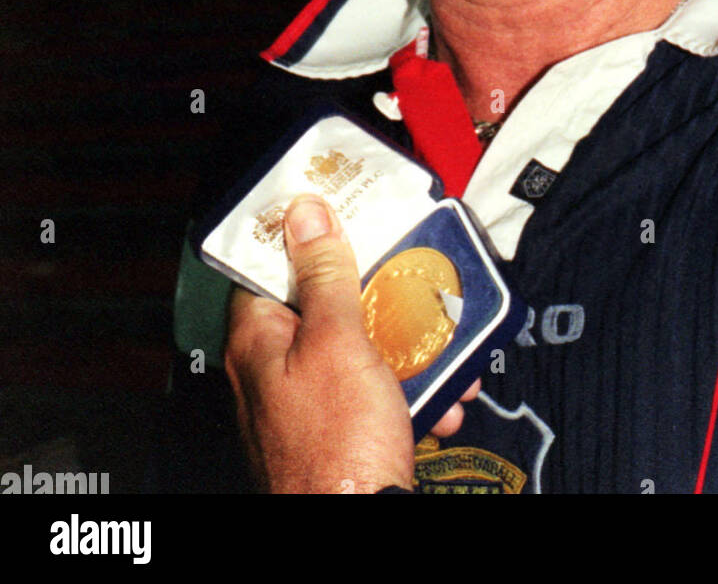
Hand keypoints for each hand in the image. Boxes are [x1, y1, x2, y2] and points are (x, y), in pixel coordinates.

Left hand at [225, 194, 476, 492]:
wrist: (361, 527)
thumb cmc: (336, 449)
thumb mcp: (337, 342)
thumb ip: (323, 276)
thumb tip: (304, 214)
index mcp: (258, 338)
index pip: (267, 262)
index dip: (303, 231)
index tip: (340, 207)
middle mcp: (275, 367)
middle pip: (324, 301)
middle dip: (377, 292)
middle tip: (409, 276)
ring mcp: (308, 399)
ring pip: (360, 345)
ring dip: (408, 344)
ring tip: (443, 344)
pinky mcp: (340, 428)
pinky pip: (377, 390)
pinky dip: (412, 388)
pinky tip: (442, 396)